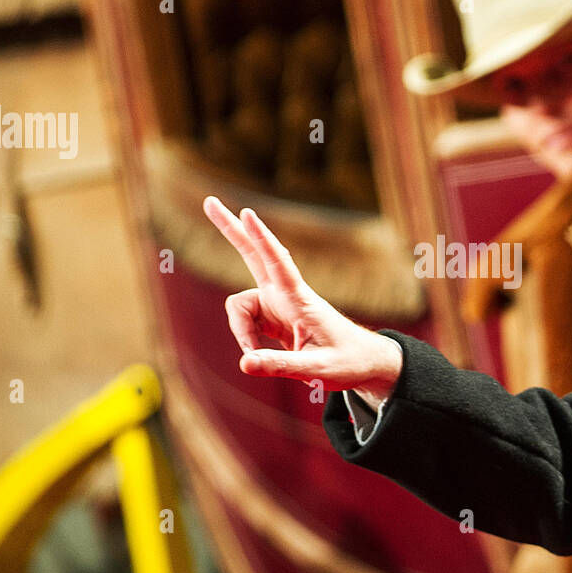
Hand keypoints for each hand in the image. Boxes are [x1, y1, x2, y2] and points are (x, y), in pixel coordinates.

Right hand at [202, 196, 402, 403]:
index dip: (262, 238)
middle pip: (252, 255)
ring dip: (240, 332)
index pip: (278, 262)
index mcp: (300, 299)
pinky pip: (246, 320)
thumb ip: (281, 365)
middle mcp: (285, 294)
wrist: (363, 362)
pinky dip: (244, 337)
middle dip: (231, 230)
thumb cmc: (347, 362)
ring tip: (254, 359)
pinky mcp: (273, 315)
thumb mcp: (317, 370)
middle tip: (209, 202)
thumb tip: (244, 363)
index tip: (248, 213)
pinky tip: (254, 352)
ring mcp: (277, 303)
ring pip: (239, 307)